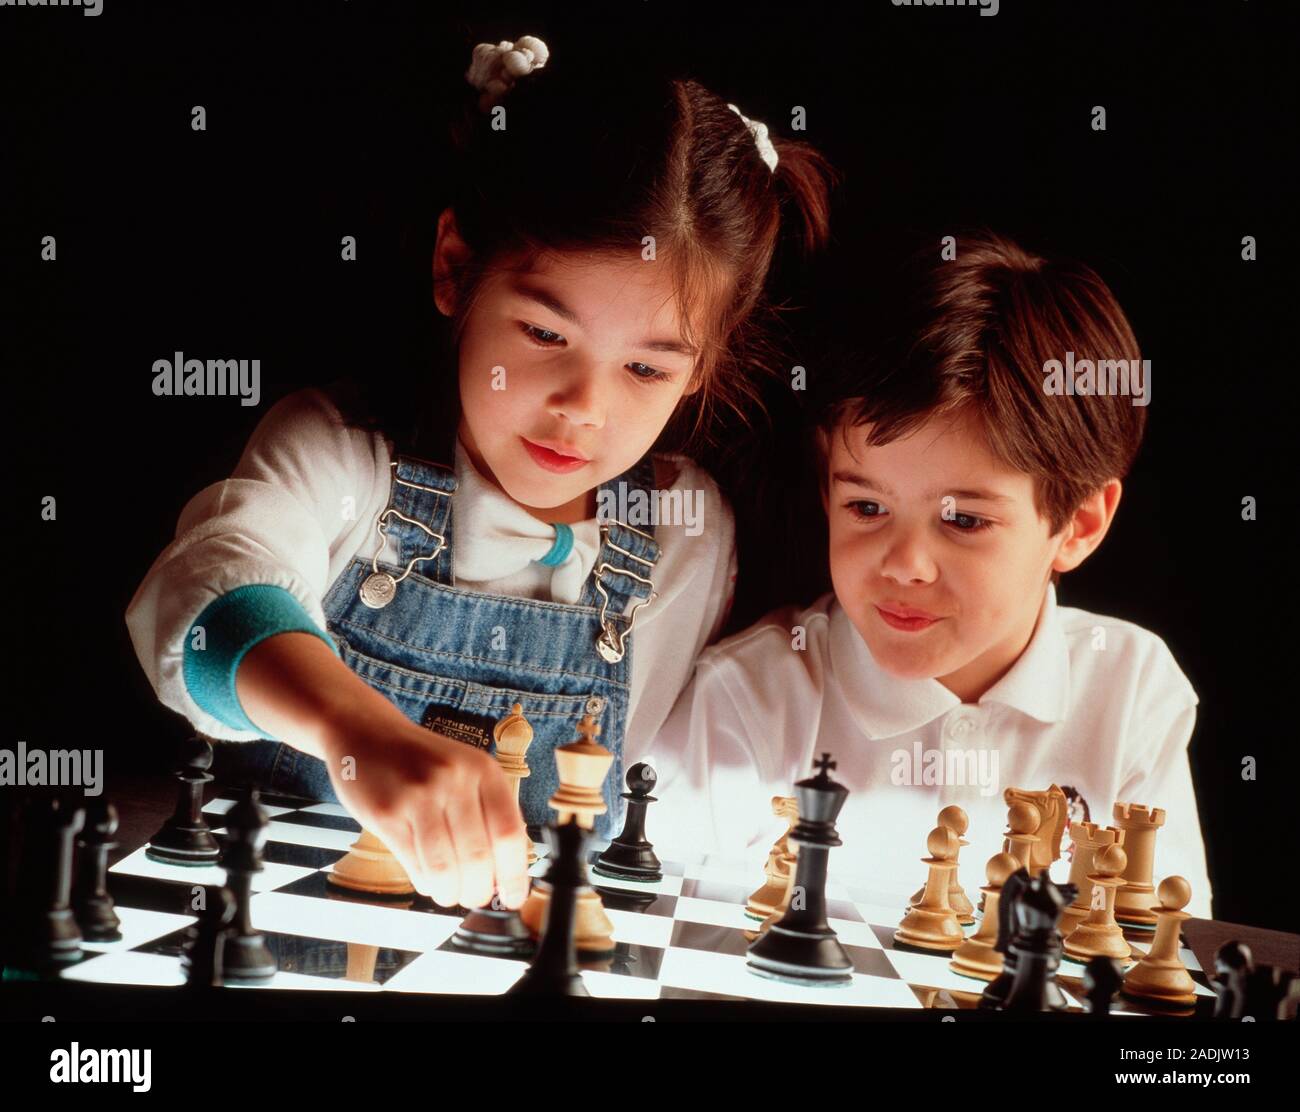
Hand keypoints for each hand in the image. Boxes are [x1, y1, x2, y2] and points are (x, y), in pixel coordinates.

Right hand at [320, 714, 531, 910]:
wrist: (368, 734)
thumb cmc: (422, 762)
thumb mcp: (465, 771)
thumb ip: (486, 811)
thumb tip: (506, 872)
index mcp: (483, 770)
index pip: (509, 833)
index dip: (514, 874)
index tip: (514, 898)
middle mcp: (454, 779)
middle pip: (478, 856)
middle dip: (479, 890)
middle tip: (475, 897)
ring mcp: (419, 795)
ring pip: (445, 867)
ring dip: (450, 892)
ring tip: (450, 894)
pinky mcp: (387, 813)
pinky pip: (414, 863)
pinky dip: (425, 882)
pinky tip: (428, 881)